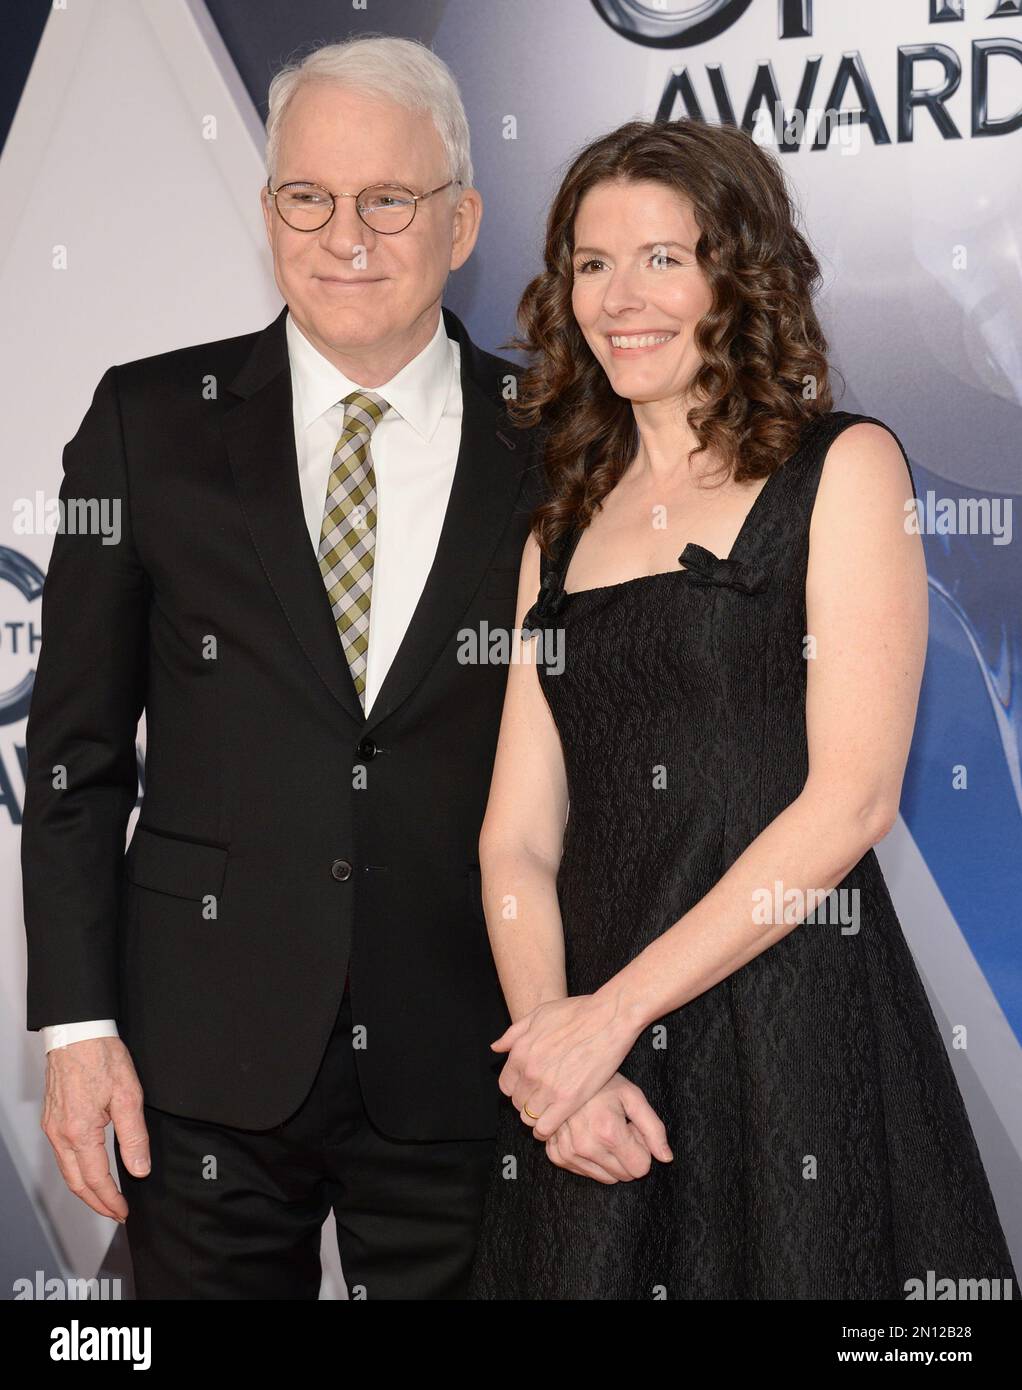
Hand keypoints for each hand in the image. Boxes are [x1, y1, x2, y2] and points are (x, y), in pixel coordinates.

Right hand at [41, 1037, 149, 1221]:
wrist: (78, 1033)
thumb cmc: (101, 1057)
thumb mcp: (129, 1096)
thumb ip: (134, 1137)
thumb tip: (139, 1169)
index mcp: (81, 1132)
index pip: (96, 1179)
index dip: (111, 1200)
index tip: (123, 1210)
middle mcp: (61, 1134)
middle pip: (76, 1183)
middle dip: (96, 1203)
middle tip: (114, 1212)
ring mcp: (53, 1127)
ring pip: (67, 1171)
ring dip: (85, 1189)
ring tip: (105, 1198)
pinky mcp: (52, 1119)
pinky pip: (63, 1155)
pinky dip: (77, 1170)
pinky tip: (89, 1170)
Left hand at [491, 992, 643, 1140]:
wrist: (608, 1017)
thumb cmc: (577, 1012)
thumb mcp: (538, 1014)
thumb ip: (513, 1033)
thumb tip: (496, 1048)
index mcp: (520, 1053)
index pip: (506, 1085)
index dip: (517, 1088)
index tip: (529, 1089)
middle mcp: (529, 1072)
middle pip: (518, 1102)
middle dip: (528, 1102)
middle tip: (544, 1099)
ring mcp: (548, 1087)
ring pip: (529, 1117)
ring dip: (538, 1116)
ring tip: (551, 1110)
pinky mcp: (568, 1100)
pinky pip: (545, 1127)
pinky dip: (546, 1130)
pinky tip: (555, 1123)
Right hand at [544, 1073, 672, 1182]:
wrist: (564, 1075)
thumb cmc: (602, 1083)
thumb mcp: (633, 1097)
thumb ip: (654, 1129)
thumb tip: (667, 1158)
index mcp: (608, 1132)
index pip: (640, 1168)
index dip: (642, 1149)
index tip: (633, 1130)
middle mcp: (586, 1147)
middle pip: (624, 1176)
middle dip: (627, 1155)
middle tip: (619, 1128)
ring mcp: (569, 1153)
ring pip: (605, 1178)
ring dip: (609, 1159)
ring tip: (603, 1130)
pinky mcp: (557, 1156)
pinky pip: (586, 1173)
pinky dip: (592, 1159)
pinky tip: (588, 1135)